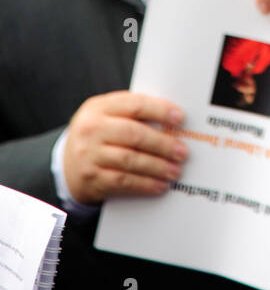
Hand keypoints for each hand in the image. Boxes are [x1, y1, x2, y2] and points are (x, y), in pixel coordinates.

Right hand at [64, 92, 186, 204]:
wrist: (66, 163)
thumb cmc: (98, 135)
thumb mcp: (107, 115)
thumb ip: (133, 113)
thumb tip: (173, 121)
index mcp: (99, 107)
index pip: (134, 104)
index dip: (159, 110)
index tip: (180, 118)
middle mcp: (91, 129)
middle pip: (134, 134)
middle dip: (162, 144)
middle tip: (182, 151)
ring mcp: (89, 154)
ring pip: (129, 160)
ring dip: (157, 167)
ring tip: (175, 170)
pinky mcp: (91, 178)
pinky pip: (122, 181)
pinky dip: (144, 184)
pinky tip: (160, 185)